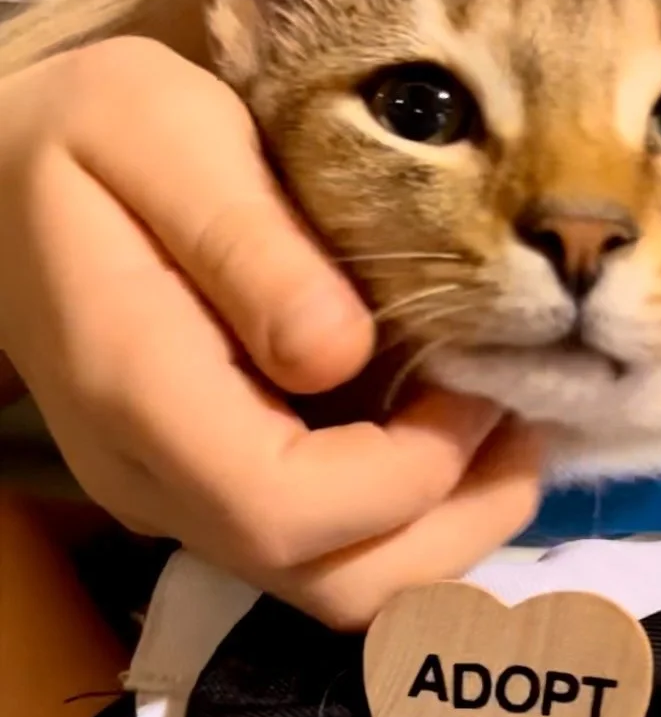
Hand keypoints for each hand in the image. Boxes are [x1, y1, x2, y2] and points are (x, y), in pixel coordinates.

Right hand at [0, 37, 540, 625]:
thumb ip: (245, 241)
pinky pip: (326, 551)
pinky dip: (411, 514)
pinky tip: (452, 431)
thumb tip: (344, 353)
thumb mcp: (154, 128)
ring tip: (505, 425)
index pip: (285, 512)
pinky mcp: (210, 496)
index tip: (472, 386)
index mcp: (137, 392)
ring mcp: (182, 502)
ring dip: (446, 529)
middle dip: (454, 525)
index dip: (404, 476)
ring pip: (337, 588)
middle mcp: (157, 482)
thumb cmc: (81, 139)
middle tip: (523, 420)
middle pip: (330, 586)